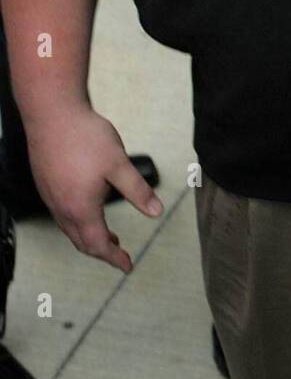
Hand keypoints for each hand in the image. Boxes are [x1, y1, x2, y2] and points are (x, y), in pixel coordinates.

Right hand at [24, 107, 162, 272]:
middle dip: (102, 252)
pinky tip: (89, 210)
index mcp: (80, 208)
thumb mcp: (119, 164)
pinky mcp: (46, 184)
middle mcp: (61, 208)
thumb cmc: (85, 137)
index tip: (128, 265)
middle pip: (81, 242)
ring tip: (109, 237)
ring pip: (70, 229)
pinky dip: (78, 223)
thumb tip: (156, 212)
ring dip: (89, 237)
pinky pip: (62, 214)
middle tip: (120, 255)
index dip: (114, 258)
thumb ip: (137, 190)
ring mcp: (50, 197)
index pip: (97, 245)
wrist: (51, 113)